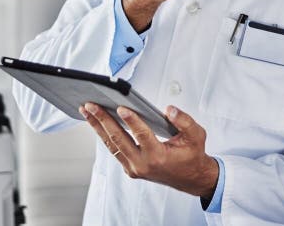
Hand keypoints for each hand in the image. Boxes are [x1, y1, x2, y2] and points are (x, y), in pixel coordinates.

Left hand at [78, 102, 218, 201]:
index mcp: (158, 157)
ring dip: (98, 126)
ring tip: (87, 111)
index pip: (142, 135)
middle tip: (91, 105)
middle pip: (118, 139)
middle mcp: (143, 164)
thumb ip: (184, 120)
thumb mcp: (196, 135)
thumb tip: (169, 110)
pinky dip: (105, 136)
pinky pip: (115, 150)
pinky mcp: (131, 169)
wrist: (191, 178)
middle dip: (102, 120)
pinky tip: (98, 123)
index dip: (131, 120)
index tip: (120, 107)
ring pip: (112, 145)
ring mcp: (134, 168)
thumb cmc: (192, 156)